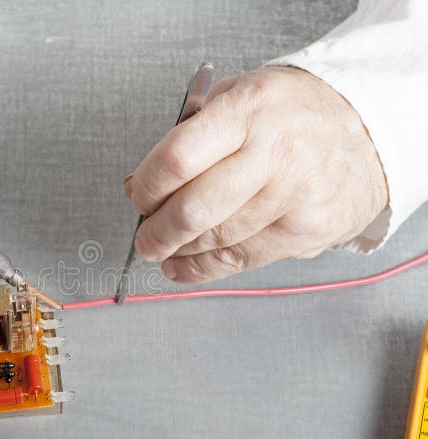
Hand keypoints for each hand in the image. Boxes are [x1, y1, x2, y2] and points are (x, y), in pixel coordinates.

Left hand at [124, 66, 387, 282]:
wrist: (372, 129)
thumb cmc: (294, 114)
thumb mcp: (240, 97)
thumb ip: (189, 134)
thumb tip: (141, 183)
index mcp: (248, 110)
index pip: (177, 158)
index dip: (147, 187)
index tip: (139, 197)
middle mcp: (274, 152)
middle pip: (193, 209)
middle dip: (156, 232)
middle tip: (144, 238)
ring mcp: (294, 196)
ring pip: (215, 240)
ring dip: (177, 252)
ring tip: (164, 250)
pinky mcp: (307, 231)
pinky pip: (241, 260)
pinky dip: (203, 269)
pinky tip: (185, 265)